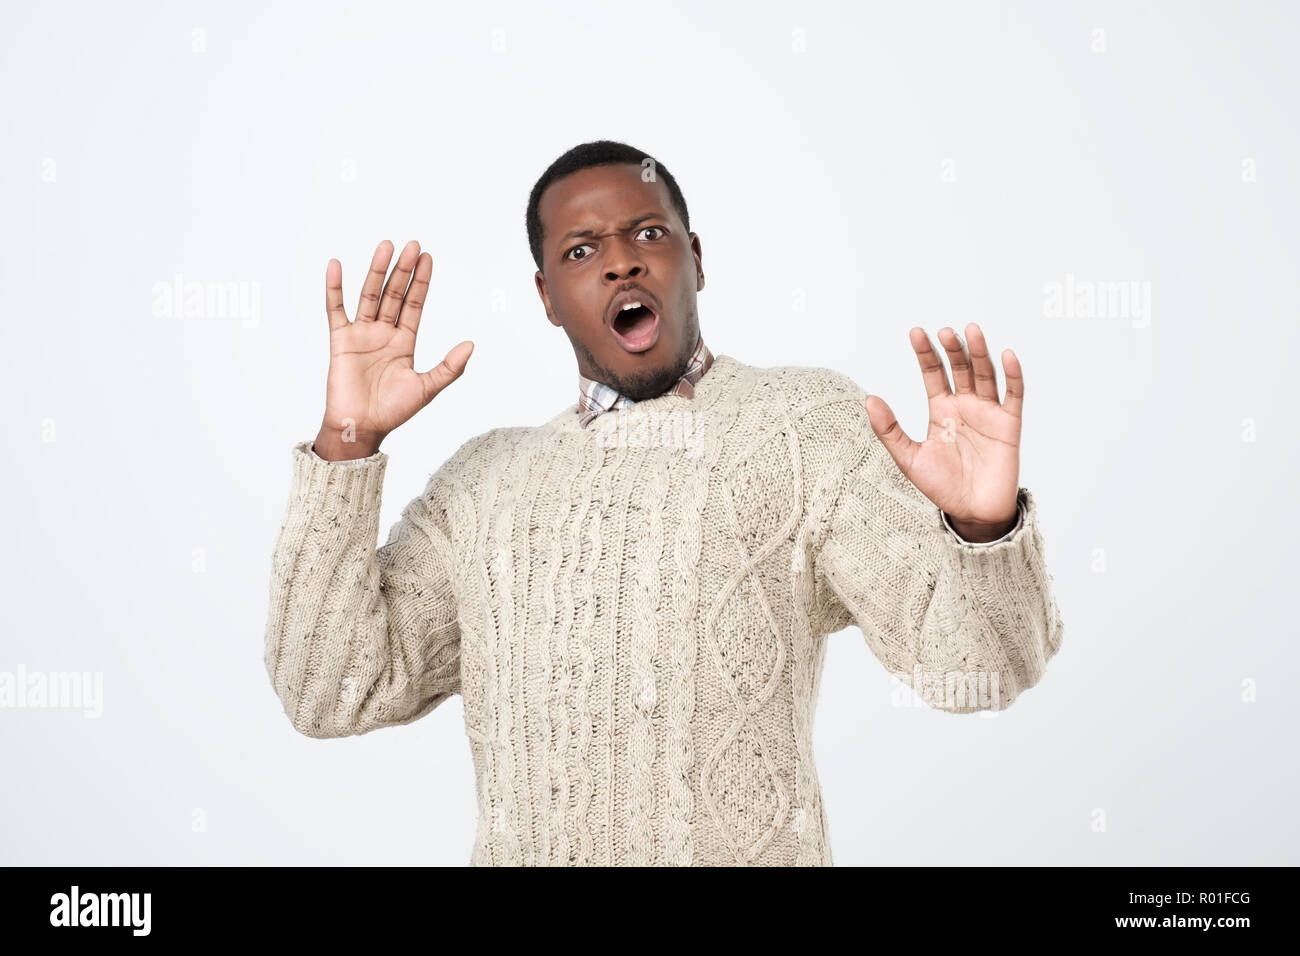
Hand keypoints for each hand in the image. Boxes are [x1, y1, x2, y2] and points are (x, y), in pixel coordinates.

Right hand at [313, 240, 473, 459]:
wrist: (362, 427)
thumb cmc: (393, 411)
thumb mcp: (427, 387)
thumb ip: (449, 367)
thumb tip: (471, 345)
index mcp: (404, 341)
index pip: (414, 304)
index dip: (421, 282)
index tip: (427, 257)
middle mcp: (383, 332)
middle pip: (394, 294)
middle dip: (403, 270)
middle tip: (412, 244)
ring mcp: (361, 334)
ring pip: (370, 295)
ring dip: (377, 271)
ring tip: (386, 247)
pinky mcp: (340, 340)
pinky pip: (335, 309)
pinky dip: (334, 288)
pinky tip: (336, 265)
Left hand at [863, 323, 1020, 538]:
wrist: (972, 512)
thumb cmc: (942, 486)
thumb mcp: (909, 458)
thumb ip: (890, 430)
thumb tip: (869, 399)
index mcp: (940, 410)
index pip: (933, 373)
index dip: (926, 353)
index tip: (916, 333)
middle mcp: (965, 406)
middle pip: (960, 368)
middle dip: (953, 348)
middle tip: (945, 331)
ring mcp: (988, 413)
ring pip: (985, 375)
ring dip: (979, 353)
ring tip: (971, 331)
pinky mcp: (1009, 425)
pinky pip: (1013, 395)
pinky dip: (1012, 375)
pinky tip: (1006, 356)